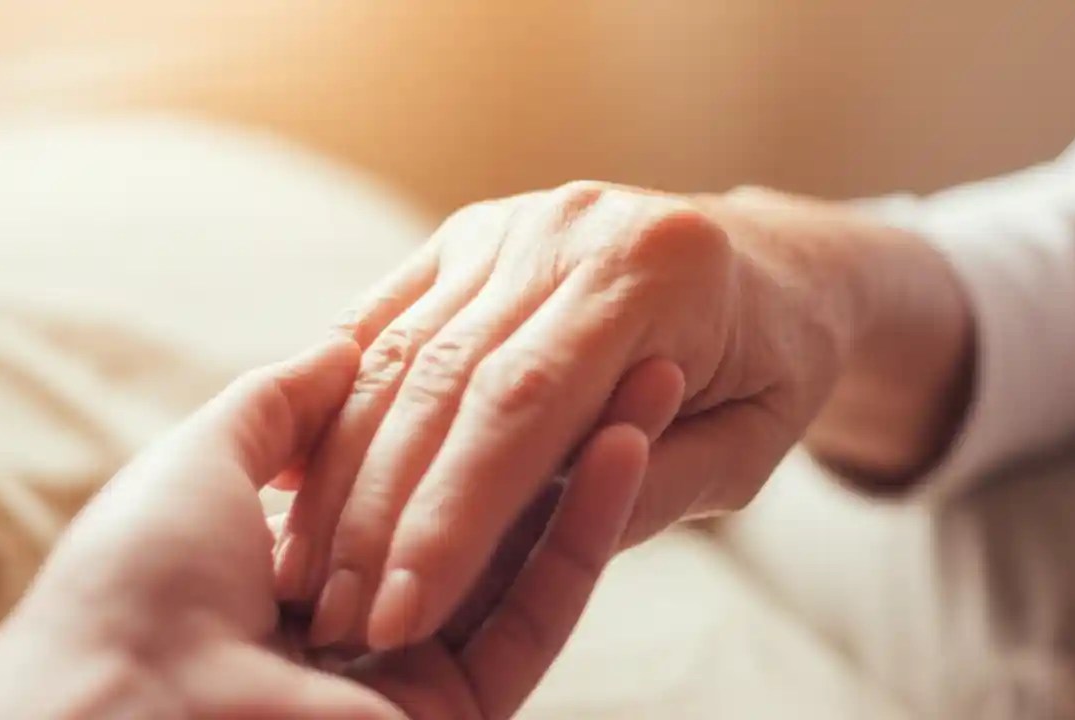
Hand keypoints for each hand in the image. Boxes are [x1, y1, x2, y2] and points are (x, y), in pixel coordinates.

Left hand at [0, 337, 649, 719]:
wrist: (124, 712)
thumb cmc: (138, 580)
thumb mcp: (205, 459)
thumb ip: (288, 403)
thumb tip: (349, 344)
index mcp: (321, 540)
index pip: (427, 436)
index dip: (487, 372)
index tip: (545, 310)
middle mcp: (379, 594)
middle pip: (493, 486)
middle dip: (562, 404)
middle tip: (629, 338)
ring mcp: (425, 653)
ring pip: (534, 543)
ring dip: (598, 453)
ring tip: (658, 374)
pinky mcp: (466, 705)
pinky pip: (542, 611)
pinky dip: (593, 525)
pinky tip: (632, 439)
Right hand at [276, 181, 875, 652]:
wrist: (775, 263)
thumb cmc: (776, 363)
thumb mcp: (750, 446)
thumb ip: (652, 488)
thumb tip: (517, 549)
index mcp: (658, 272)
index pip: (527, 408)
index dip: (453, 516)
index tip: (400, 612)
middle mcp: (572, 228)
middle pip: (446, 378)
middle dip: (381, 507)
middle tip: (334, 612)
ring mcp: (514, 221)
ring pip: (401, 351)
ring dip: (344, 466)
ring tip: (305, 563)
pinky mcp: (472, 234)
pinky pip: (388, 316)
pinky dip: (339, 397)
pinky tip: (298, 475)